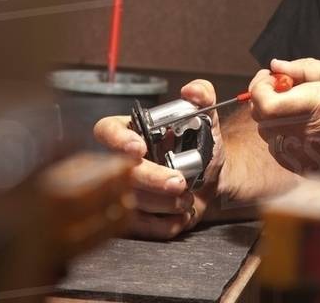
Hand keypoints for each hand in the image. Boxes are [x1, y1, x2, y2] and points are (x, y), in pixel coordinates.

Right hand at [94, 79, 226, 239]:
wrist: (213, 178)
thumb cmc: (201, 145)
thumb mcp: (206, 117)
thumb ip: (203, 95)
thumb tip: (192, 91)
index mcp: (130, 132)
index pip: (107, 131)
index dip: (118, 140)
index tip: (139, 147)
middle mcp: (121, 162)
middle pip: (121, 172)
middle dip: (152, 178)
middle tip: (180, 181)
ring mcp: (124, 192)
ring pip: (133, 202)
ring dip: (165, 202)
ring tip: (188, 196)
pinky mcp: (134, 219)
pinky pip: (143, 227)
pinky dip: (167, 223)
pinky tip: (183, 213)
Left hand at [248, 58, 319, 179]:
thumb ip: (307, 69)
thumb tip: (277, 65)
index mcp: (316, 105)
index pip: (264, 102)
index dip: (259, 86)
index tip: (270, 77)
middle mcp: (305, 133)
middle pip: (261, 116)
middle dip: (265, 97)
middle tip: (284, 87)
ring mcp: (303, 155)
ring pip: (267, 133)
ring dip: (273, 117)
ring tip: (299, 108)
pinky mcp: (304, 168)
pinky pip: (278, 149)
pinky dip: (282, 135)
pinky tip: (304, 127)